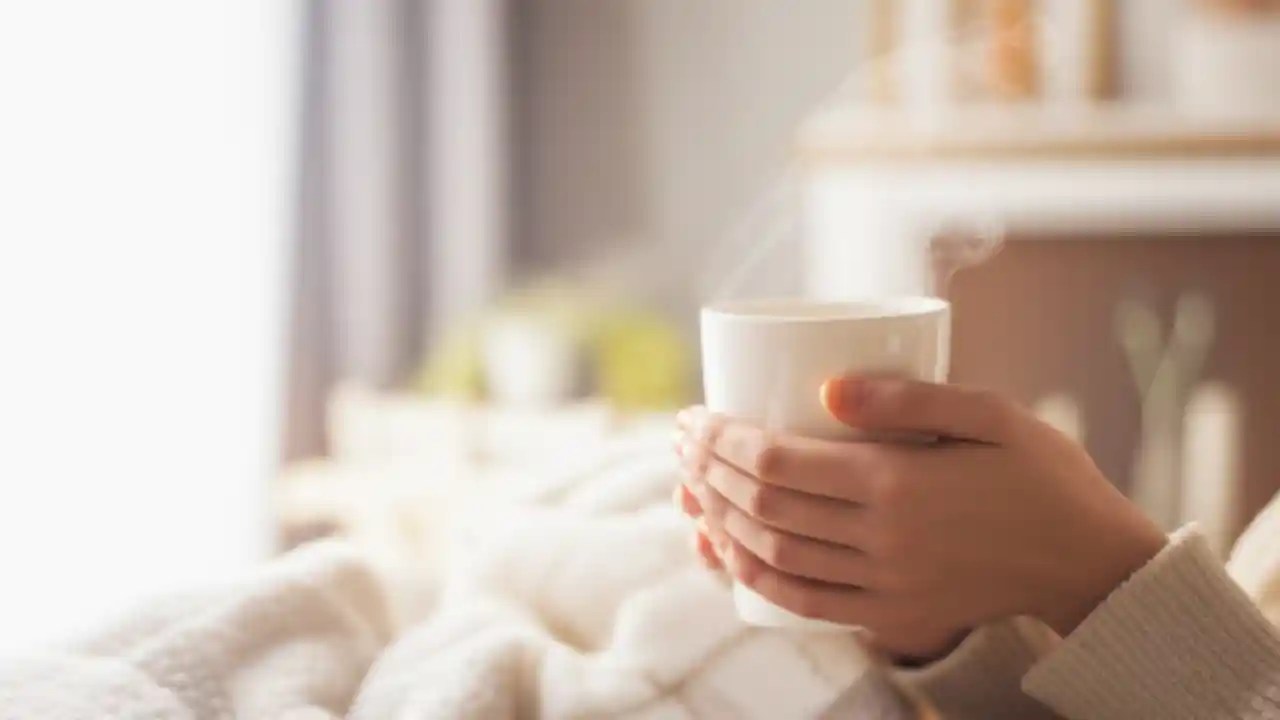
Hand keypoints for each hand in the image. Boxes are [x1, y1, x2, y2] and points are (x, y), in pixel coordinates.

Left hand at [673, 377, 1165, 658]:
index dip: (721, 440)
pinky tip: (727, 553)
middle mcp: (884, 539)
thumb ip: (908, 397)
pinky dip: (756, 579)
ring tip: (689, 490)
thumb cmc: (1040, 471)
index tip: (692, 417)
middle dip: (707, 473)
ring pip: (773, 557)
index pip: (777, 462)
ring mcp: (886, 584)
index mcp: (900, 482)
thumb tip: (823, 388)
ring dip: (719, 522)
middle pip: (763, 508)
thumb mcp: (990, 412)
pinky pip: (806, 603)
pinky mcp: (894, 614)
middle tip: (681, 444)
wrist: (1087, 558)